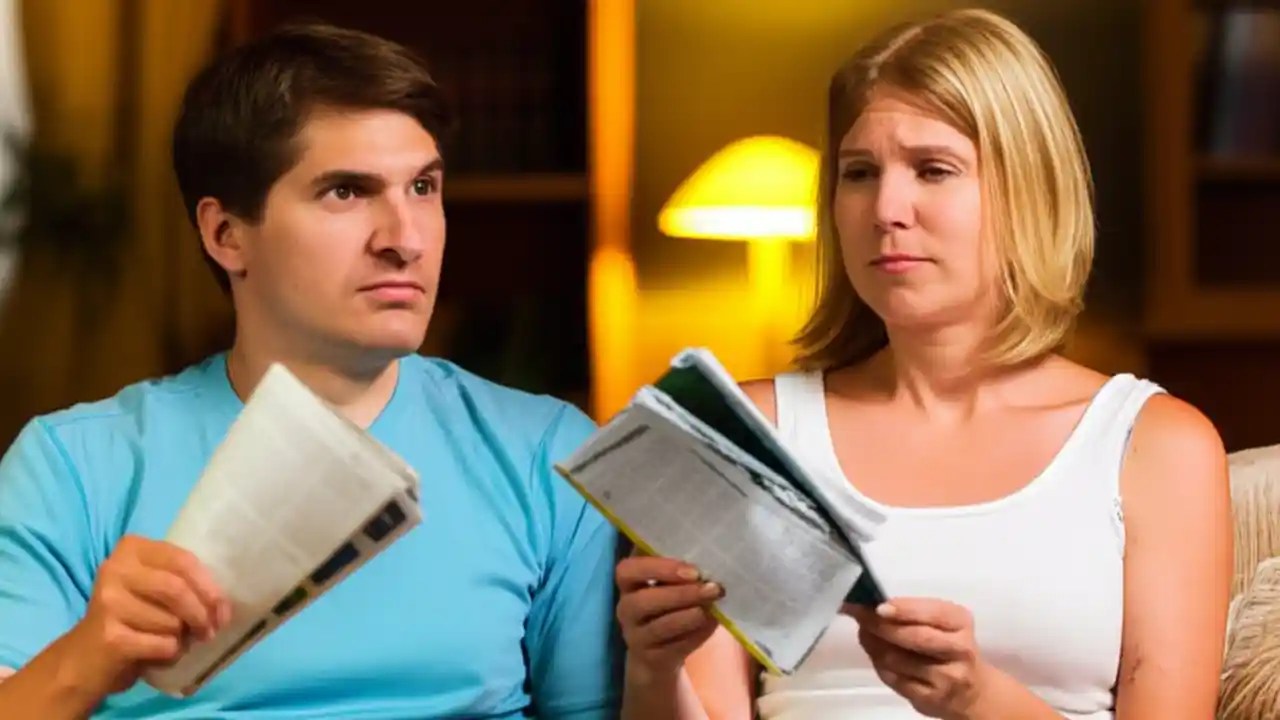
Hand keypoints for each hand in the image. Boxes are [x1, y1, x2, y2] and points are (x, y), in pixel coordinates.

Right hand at [61, 535, 230, 695]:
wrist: (85, 657)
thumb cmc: (131, 617)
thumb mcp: (154, 588)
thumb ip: (183, 583)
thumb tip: (221, 606)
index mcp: (132, 548)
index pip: (184, 560)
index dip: (210, 588)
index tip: (223, 610)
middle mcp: (115, 569)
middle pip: (177, 589)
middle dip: (201, 614)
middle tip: (209, 631)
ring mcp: (108, 601)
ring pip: (171, 621)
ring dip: (182, 637)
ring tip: (174, 641)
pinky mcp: (109, 636)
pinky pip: (162, 644)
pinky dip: (171, 653)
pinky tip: (161, 653)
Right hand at [615, 555, 723, 682]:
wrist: (657, 654)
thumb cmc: (667, 605)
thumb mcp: (666, 584)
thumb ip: (679, 572)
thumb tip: (710, 563)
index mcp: (628, 583)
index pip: (628, 570)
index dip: (659, 568)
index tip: (693, 571)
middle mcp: (626, 610)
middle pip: (642, 602)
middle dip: (680, 594)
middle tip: (711, 588)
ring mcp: (636, 637)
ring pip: (659, 627)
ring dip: (689, 616)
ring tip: (712, 608)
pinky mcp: (652, 659)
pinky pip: (674, 647)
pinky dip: (696, 635)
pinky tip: (712, 623)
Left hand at [845, 598, 991, 719]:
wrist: (972, 691)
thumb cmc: (949, 646)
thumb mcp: (942, 623)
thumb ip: (912, 612)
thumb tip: (869, 604)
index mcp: (960, 622)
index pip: (932, 613)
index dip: (903, 609)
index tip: (877, 606)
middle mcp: (959, 650)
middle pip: (914, 637)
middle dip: (881, 626)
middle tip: (859, 616)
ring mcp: (946, 677)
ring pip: (897, 659)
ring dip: (873, 645)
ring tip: (865, 634)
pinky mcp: (930, 698)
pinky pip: (894, 679)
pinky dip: (879, 665)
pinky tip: (876, 656)